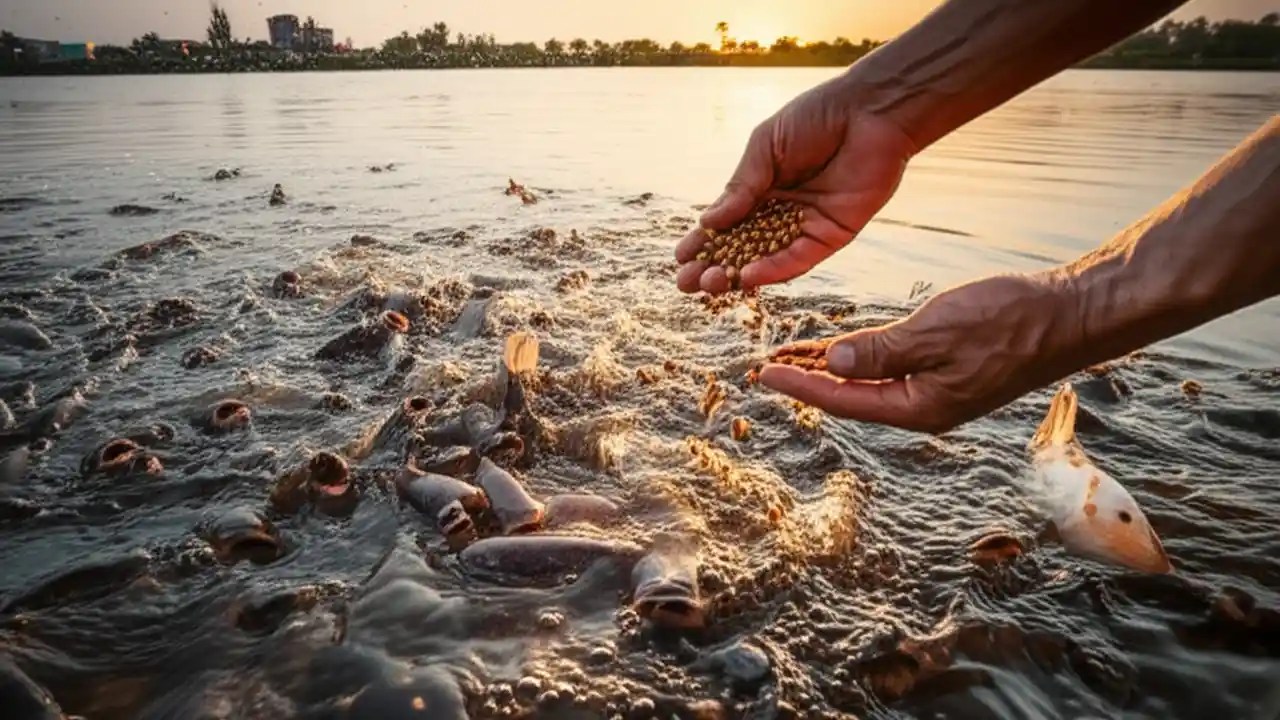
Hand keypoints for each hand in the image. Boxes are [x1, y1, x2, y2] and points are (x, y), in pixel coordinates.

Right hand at [675, 72, 916, 294]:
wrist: (870, 111)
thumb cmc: (817, 117)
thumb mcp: (765, 146)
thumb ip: (741, 185)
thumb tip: (708, 221)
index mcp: (761, 189)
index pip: (726, 223)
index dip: (703, 242)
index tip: (679, 257)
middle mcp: (781, 213)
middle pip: (742, 249)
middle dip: (713, 267)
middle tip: (687, 283)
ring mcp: (805, 227)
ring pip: (766, 260)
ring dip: (737, 274)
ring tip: (710, 284)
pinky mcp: (831, 236)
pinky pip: (799, 259)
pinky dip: (774, 270)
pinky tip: (748, 276)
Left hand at [758, 272, 1083, 432]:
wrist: (1071, 314)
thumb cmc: (1010, 320)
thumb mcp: (937, 331)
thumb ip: (882, 350)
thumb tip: (835, 363)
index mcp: (921, 408)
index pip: (845, 400)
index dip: (802, 384)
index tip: (763, 372)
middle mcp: (927, 408)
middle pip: (853, 396)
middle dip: (810, 379)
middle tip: (768, 363)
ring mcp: (940, 392)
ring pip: (872, 382)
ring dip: (834, 367)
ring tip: (794, 352)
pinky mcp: (951, 372)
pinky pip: (893, 369)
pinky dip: (864, 357)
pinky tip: (846, 345)